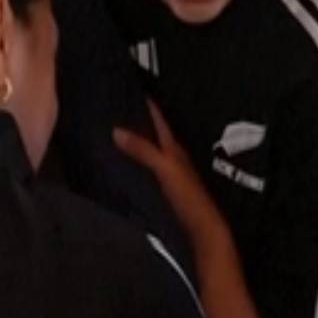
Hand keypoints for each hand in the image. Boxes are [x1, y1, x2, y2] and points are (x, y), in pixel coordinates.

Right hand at [113, 103, 231, 260]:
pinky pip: (146, 166)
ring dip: (136, 140)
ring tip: (114, 130)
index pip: (159, 119)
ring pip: (150, 149)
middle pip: (153, 132)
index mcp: (174, 147)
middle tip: (116, 106)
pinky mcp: (165, 189)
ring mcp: (169, 173)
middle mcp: (173, 156)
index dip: (148, 103)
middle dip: (138, 119)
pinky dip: (135, 159)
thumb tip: (116, 130)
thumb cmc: (189, 197)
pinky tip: (124, 162)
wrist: (203, 229)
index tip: (131, 87)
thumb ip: (143, 150)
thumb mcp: (165, 168)